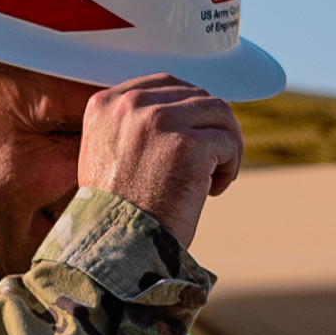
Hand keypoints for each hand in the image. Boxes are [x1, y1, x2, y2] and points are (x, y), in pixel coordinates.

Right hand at [76, 73, 243, 246]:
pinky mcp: (188, 144)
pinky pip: (227, 142)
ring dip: (226, 144)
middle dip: (208, 128)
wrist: (117, 249)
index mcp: (106, 105)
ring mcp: (161, 122)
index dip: (187, 109)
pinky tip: (213, 190)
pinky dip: (229, 166)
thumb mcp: (106, 154)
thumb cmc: (115, 212)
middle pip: (196, 96)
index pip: (164, 85)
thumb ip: (130, 125)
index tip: (192, 137)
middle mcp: (131, 105)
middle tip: (207, 164)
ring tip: (215, 176)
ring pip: (219, 112)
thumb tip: (179, 108)